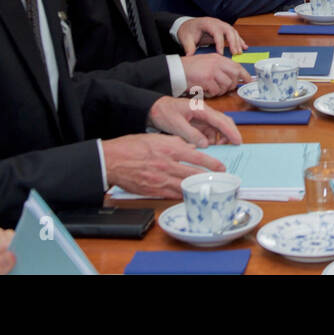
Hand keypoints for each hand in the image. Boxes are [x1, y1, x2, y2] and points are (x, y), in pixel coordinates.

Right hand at [101, 133, 229, 198]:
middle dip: (209, 179)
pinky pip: (171, 195)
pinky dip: (182, 195)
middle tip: (220, 181)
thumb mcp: (156, 138)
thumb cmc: (131, 147)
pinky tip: (189, 195)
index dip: (212, 164)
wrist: (111, 160)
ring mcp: (160, 179)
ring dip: (197, 189)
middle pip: (194, 174)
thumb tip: (190, 147)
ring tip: (208, 189)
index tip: (221, 167)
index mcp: (169, 149)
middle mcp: (167, 165)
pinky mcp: (152, 191)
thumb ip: (175, 142)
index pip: (198, 157)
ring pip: (185, 187)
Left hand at [147, 96, 242, 146]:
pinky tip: (210, 146)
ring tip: (220, 148)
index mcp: (201, 109)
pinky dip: (212, 139)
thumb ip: (191, 134)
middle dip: (230, 133)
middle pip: (223, 121)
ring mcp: (202, 117)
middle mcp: (204, 112)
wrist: (154, 108)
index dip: (230, 131)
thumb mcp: (176, 125)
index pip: (220, 120)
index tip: (238, 140)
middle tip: (235, 146)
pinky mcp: (198, 123)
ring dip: (220, 137)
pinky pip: (209, 131)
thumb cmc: (164, 112)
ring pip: (217, 127)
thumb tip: (205, 144)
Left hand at [175, 15, 246, 54]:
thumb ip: (189, 47)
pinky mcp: (224, 29)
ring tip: (239, 52)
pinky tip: (244, 47)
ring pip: (233, 32)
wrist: (189, 25)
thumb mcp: (186, 39)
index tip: (220, 54)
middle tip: (235, 53)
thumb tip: (190, 56)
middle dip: (233, 42)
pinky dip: (239, 40)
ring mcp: (222, 25)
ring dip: (238, 42)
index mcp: (207, 23)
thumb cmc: (188, 30)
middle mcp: (217, 23)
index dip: (219, 43)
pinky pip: (234, 34)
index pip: (216, 32)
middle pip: (228, 30)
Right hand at [181, 54, 252, 96]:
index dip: (245, 75)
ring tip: (212, 89)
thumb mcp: (208, 62)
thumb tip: (236, 76)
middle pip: (234, 77)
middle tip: (224, 89)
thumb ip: (221, 67)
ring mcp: (212, 71)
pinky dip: (212, 94)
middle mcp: (217, 63)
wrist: (176, 70)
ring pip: (226, 86)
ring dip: (221, 91)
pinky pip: (216, 91)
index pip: (237, 66)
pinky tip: (205, 91)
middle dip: (232, 86)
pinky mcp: (207, 79)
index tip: (249, 81)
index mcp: (219, 58)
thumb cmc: (191, 68)